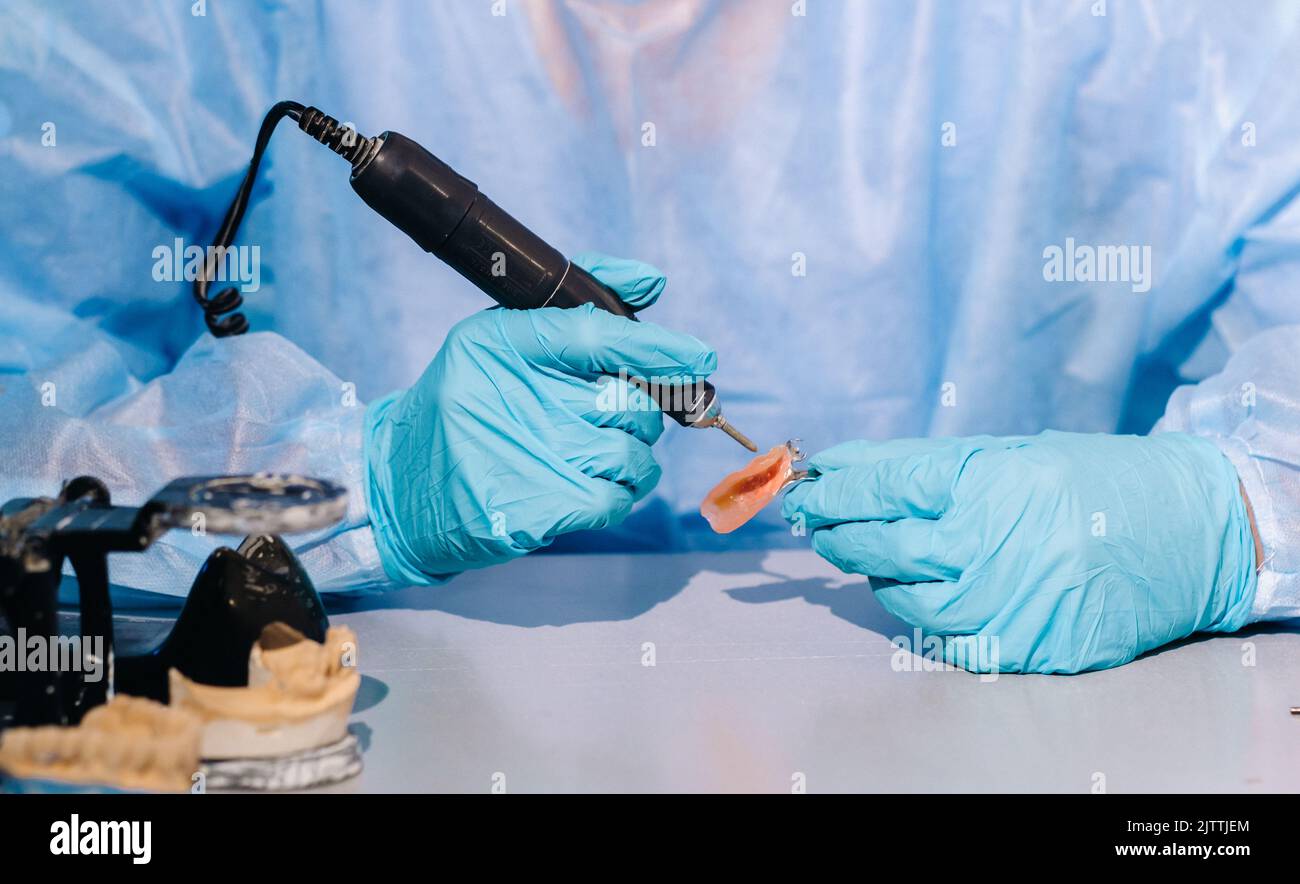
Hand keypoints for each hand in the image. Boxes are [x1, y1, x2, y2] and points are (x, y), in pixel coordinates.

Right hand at [365, 252, 714, 583]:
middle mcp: (517, 395)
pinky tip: (590, 481)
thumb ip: (579, 306)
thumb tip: (653, 281)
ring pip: (632, 452)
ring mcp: (530, 457)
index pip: (599, 334)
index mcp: (504, 342)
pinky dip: (619, 490)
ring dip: (631, 453)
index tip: (700, 356)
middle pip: (629, 400)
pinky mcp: (539, 510)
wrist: (402, 488)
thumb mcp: (500, 338)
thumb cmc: (465, 404)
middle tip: (613, 415)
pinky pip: (618, 497)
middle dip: (641, 410)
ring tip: (594, 449)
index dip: (659, 346)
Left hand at [782, 431, 1256, 672]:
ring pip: (899, 595)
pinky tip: (922, 584)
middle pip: (876, 543)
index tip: (806, 483)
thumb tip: (844, 471)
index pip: (881, 487)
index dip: (834, 487)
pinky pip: (941, 633)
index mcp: (987, 484)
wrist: (1188, 536)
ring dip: (874, 570)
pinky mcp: (1018, 648)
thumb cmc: (1092, 481)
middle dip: (834, 528)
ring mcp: (1002, 603)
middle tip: (812, 516)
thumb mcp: (1009, 454)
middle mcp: (987, 546)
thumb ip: (926, 467)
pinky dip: (922, 607)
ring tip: (869, 548)